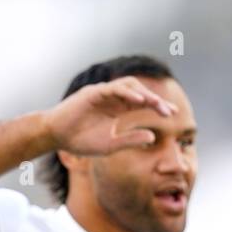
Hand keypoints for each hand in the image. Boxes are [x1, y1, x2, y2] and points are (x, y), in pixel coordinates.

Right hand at [42, 76, 176, 156]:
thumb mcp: (111, 145)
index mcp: (119, 111)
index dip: (159, 107)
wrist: (56, 137)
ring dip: (144, 94)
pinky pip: (113, 89)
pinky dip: (128, 93)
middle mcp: (113, 99)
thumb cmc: (81, 141)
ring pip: (129, 86)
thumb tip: (153, 138)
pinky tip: (139, 100)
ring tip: (157, 104)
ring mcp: (103, 94)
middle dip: (156, 101)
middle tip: (169, 112)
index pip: (143, 105)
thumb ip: (131, 140)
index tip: (175, 114)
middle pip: (140, 93)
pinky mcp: (93, 93)